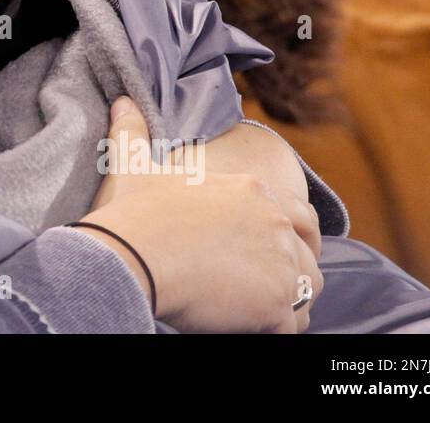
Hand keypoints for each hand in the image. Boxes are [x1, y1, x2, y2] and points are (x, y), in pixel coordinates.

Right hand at [81, 97, 321, 332]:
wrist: (129, 255)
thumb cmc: (133, 212)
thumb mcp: (133, 165)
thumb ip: (132, 131)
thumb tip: (122, 101)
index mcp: (251, 189)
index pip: (295, 217)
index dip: (282, 238)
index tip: (258, 254)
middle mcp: (275, 222)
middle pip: (304, 255)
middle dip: (286, 271)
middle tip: (256, 285)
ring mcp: (281, 263)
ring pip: (306, 290)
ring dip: (287, 301)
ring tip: (255, 309)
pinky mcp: (275, 303)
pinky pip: (292, 325)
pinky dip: (275, 329)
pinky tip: (250, 326)